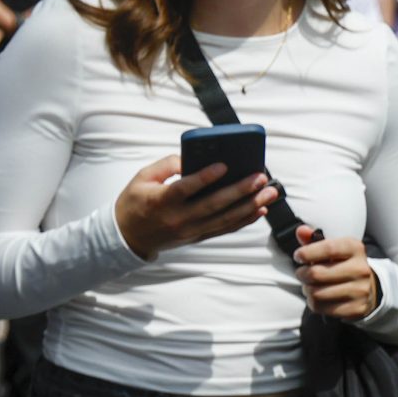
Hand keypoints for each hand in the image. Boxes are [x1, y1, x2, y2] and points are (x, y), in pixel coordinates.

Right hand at [112, 156, 276, 258]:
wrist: (128, 237)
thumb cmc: (134, 203)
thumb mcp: (142, 178)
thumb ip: (166, 165)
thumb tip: (192, 159)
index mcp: (161, 201)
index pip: (186, 188)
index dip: (205, 177)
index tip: (224, 165)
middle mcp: (178, 218)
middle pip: (214, 204)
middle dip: (240, 190)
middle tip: (260, 178)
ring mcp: (189, 230)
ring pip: (225, 218)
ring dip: (250, 205)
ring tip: (269, 192)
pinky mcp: (197, 236)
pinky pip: (224, 229)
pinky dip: (244, 220)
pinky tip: (259, 210)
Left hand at [295, 225, 384, 320]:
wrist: (366, 286)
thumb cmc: (340, 264)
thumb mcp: (331, 248)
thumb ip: (313, 239)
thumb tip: (301, 230)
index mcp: (354, 248)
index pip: (328, 248)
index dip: (307, 253)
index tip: (299, 256)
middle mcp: (360, 269)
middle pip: (316, 274)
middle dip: (302, 274)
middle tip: (303, 274)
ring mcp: (360, 290)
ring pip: (315, 293)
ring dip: (307, 289)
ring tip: (312, 285)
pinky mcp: (356, 308)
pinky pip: (320, 307)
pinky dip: (313, 302)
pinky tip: (319, 297)